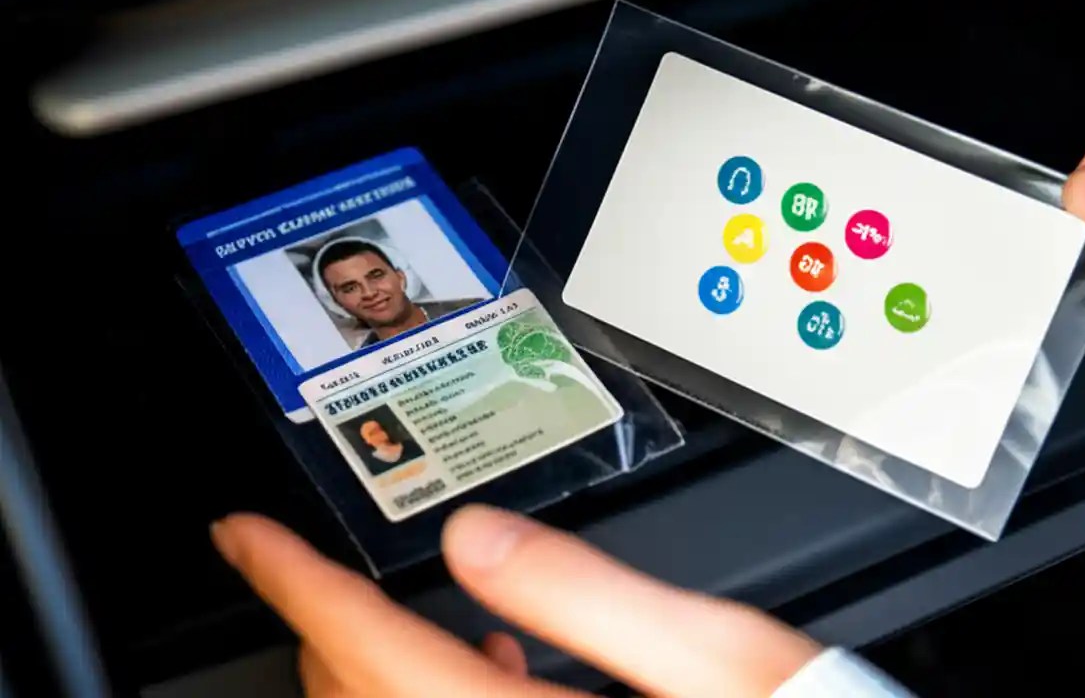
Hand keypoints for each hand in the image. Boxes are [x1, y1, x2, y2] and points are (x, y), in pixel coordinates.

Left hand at [210, 506, 820, 696]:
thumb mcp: (712, 654)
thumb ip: (586, 593)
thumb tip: (477, 537)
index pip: (369, 644)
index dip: (291, 581)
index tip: (240, 535)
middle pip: (352, 691)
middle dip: (320, 620)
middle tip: (313, 560)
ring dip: (370, 657)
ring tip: (412, 610)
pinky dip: (428, 687)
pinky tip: (488, 662)